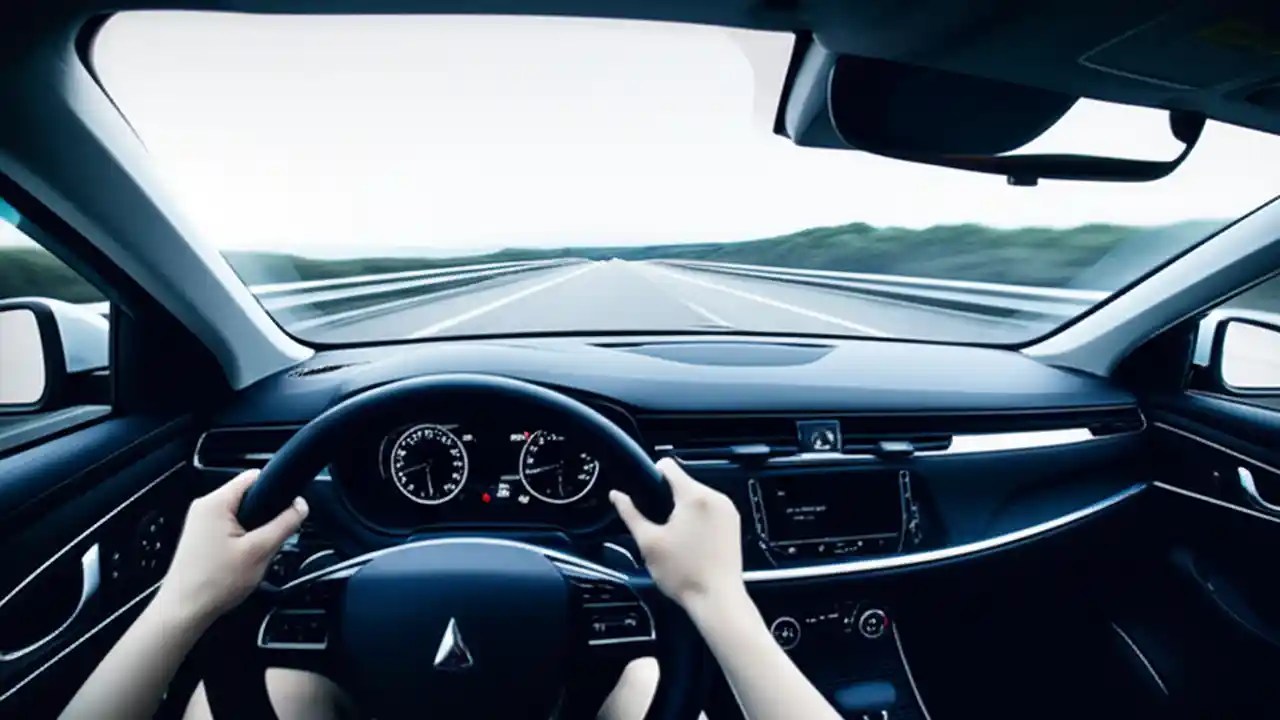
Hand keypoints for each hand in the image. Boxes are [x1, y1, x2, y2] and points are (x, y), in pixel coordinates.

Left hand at [155, 470, 308, 627]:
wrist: (184, 611)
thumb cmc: (216, 582)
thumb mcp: (259, 551)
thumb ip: (284, 524)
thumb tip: (301, 505)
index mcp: (216, 502)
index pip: (254, 477)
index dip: (276, 489)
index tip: (288, 509)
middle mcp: (204, 506)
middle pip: (248, 496)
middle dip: (265, 515)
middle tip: (271, 540)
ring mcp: (200, 522)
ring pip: (241, 514)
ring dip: (254, 530)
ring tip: (256, 553)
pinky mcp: (200, 537)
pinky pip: (230, 527)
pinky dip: (242, 539)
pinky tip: (243, 559)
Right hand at [609, 458, 744, 615]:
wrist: (717, 600)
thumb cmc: (683, 573)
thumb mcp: (649, 543)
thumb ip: (630, 514)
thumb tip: (616, 495)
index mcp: (694, 496)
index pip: (668, 466)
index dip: (651, 476)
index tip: (645, 497)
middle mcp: (716, 497)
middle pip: (683, 483)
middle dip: (668, 499)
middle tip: (659, 527)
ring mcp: (728, 510)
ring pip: (697, 496)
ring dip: (683, 509)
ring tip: (675, 538)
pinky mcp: (734, 523)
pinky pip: (710, 509)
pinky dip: (698, 518)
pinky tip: (691, 542)